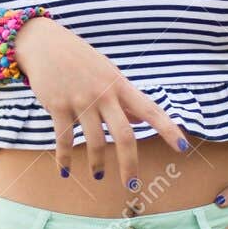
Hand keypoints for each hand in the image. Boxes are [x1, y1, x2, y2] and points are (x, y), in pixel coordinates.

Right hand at [12, 16, 188, 188]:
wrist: (44, 43)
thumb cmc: (78, 59)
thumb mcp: (107, 73)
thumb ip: (123, 98)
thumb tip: (139, 121)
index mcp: (120, 85)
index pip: (150, 109)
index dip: (169, 129)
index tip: (183, 148)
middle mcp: (104, 94)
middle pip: (124, 135)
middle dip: (129, 164)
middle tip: (132, 185)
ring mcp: (80, 100)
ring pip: (95, 142)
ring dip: (97, 164)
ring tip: (99, 175)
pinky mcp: (58, 106)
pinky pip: (64, 139)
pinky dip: (65, 159)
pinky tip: (65, 172)